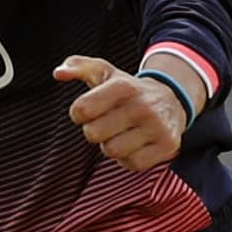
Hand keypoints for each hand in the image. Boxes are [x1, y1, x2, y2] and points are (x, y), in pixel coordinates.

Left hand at [54, 55, 184, 171]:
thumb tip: (58, 73)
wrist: (172, 100)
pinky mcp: (167, 145)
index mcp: (123, 86)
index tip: (89, 111)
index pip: (81, 110)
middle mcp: (142, 105)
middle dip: (94, 131)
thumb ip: (77, 66)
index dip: (78, 114)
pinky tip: (134, 144)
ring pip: (112, 151)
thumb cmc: (128, 90)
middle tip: (107, 123)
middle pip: (93, 134)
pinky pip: (132, 164)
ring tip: (121, 133)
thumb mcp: (104, 72)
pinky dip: (128, 158)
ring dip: (111, 145)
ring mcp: (157, 126)